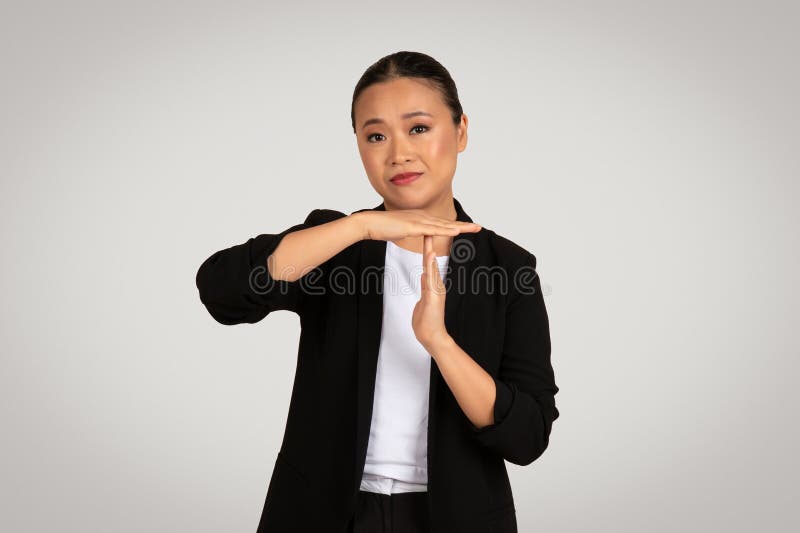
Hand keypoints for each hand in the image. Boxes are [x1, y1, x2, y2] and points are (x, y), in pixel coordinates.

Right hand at [355, 209, 480, 241]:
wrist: (369, 223)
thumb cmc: (381, 227)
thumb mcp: (399, 230)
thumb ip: (408, 230)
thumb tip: (411, 231)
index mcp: (419, 218)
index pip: (440, 223)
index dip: (454, 225)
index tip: (466, 228)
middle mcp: (421, 217)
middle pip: (446, 222)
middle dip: (463, 225)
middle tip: (478, 227)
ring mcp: (418, 220)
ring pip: (444, 224)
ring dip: (460, 227)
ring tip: (474, 229)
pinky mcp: (413, 226)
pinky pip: (433, 229)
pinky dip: (446, 230)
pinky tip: (456, 231)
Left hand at [412, 235, 452, 349]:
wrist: (432, 337)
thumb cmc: (427, 322)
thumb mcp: (423, 300)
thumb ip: (425, 287)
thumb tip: (424, 276)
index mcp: (433, 285)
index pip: (429, 264)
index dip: (427, 249)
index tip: (425, 236)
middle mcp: (436, 285)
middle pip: (432, 262)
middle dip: (430, 245)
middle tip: (430, 228)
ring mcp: (436, 290)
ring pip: (432, 267)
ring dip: (430, 252)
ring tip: (430, 236)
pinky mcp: (435, 296)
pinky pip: (432, 278)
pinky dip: (431, 266)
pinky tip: (431, 256)